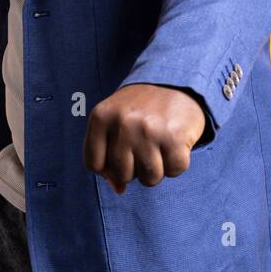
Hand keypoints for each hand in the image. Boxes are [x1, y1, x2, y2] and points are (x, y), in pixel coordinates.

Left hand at [83, 83, 207, 193]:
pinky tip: (175, 144)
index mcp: (101, 117)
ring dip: (157, 169)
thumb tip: (118, 190)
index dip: (107, 168)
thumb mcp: (114, 120)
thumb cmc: (140, 108)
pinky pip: (174, 171)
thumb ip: (107, 153)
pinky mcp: (174, 137)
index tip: (121, 156)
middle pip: (122, 174)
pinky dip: (176, 164)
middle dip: (135, 169)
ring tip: (159, 148)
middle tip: (144, 148)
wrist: (176, 81)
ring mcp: (149, 131)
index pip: (93, 164)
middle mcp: (123, 123)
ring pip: (149, 178)